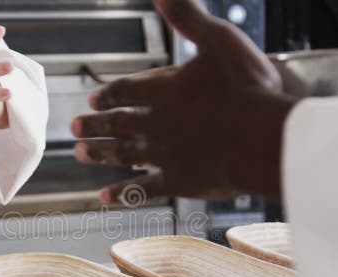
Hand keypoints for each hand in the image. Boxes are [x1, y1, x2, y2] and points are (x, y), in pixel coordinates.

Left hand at [71, 0, 298, 203]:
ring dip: (100, 153)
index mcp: (163, 89)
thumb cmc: (247, 88)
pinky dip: (121, 193)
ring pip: (122, 153)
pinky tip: (104, 197)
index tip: (94, 100)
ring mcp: (164, 154)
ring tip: (80, 154)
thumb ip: (186, 16)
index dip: (109, 94)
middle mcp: (155, 122)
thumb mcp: (217, 40)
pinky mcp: (177, 181)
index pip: (125, 90)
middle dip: (95, 125)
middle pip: (117, 123)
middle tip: (75, 128)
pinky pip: (141, 189)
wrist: (262, 139)